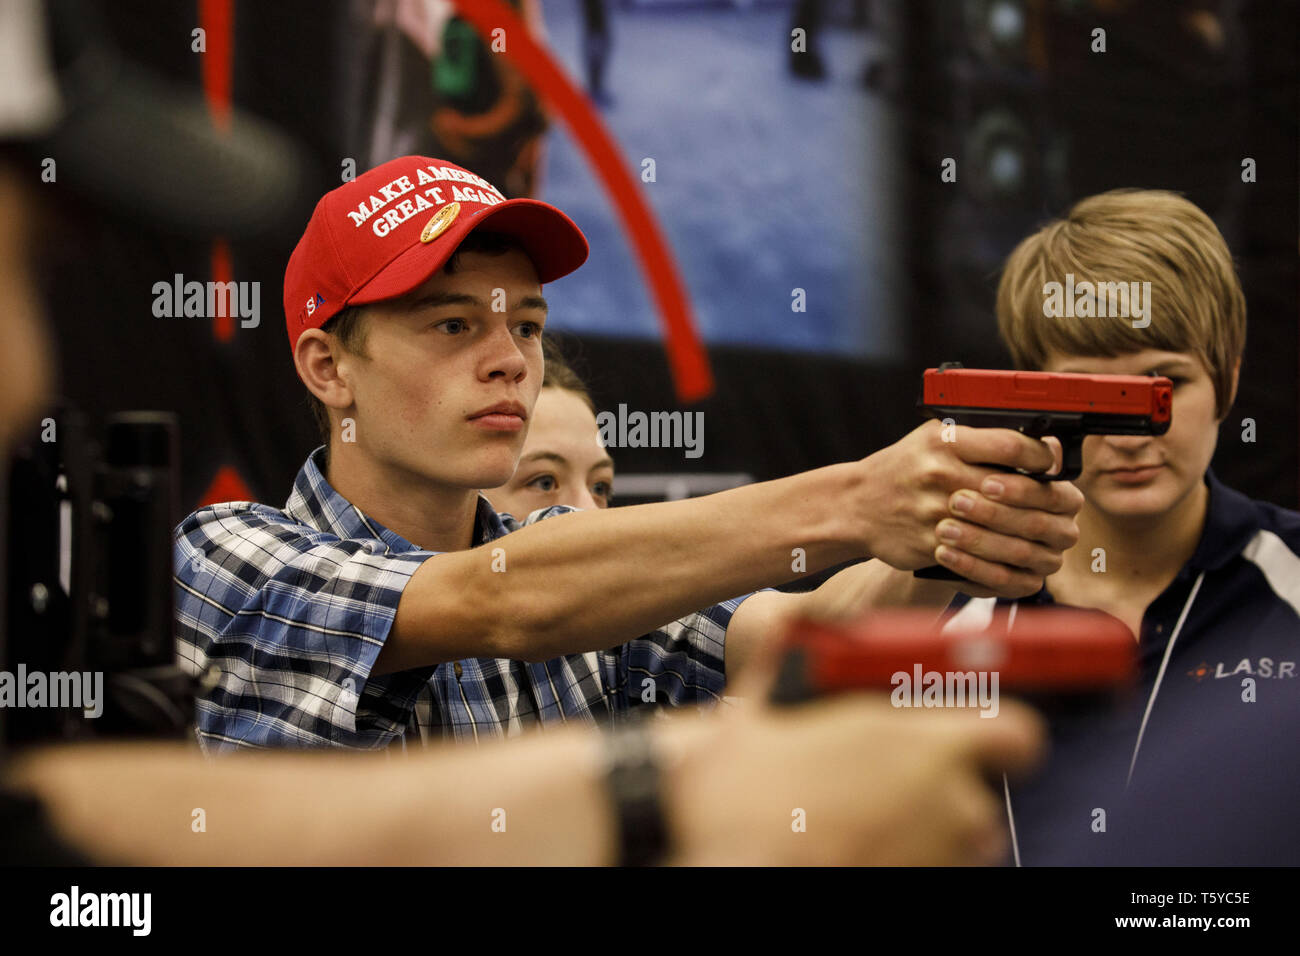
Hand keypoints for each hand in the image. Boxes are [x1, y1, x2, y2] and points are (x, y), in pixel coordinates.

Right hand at [663, 693, 1045, 865]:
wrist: (716, 855)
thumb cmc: (742, 787)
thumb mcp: (763, 705)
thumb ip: (795, 658)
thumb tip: (795, 621)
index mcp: (924, 743)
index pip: (1014, 734)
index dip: (996, 734)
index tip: (974, 736)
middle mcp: (946, 802)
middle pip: (981, 795)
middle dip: (948, 789)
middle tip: (893, 784)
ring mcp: (935, 855)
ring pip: (956, 839)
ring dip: (924, 828)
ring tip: (862, 819)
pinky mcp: (916, 886)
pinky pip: (928, 867)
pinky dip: (902, 857)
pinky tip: (854, 844)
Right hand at [857, 420, 1081, 596]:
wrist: (855, 505)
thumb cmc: (902, 469)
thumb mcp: (934, 438)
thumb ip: (981, 438)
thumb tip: (1040, 445)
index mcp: (946, 441)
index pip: (1013, 446)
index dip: (1043, 458)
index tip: (1052, 466)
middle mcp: (939, 473)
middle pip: (1014, 491)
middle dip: (1046, 502)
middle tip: (1060, 505)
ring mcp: (933, 511)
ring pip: (1001, 530)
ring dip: (1030, 536)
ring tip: (1043, 534)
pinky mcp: (928, 544)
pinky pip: (978, 560)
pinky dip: (1002, 562)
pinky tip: (1017, 557)